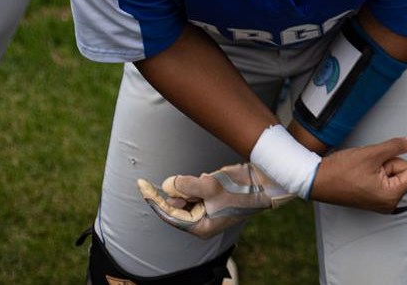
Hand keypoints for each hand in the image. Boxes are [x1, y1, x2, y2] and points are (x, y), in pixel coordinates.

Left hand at [138, 162, 296, 237]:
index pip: (169, 214)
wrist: (265, 183)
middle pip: (177, 204)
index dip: (155, 199)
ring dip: (193, 184)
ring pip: (186, 195)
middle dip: (182, 190)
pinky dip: (200, 182)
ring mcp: (206, 210)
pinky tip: (214, 179)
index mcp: (200, 227)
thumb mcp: (212, 186)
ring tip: (212, 181)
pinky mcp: (211, 199)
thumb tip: (168, 184)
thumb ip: (187, 185)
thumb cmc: (241, 190)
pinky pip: (196, 189)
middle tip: (197, 180)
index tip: (141, 185)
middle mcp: (201, 222)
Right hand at [309, 135, 406, 212]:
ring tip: (363, 166)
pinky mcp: (374, 196)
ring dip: (382, 162)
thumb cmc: (341, 170)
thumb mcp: (372, 154)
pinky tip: (363, 168)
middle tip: (371, 160)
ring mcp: (381, 200)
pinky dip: (378, 167)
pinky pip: (384, 176)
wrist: (316, 180)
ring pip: (392, 171)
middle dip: (391, 159)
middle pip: (402, 170)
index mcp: (391, 195)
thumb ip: (395, 147)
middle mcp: (389, 202)